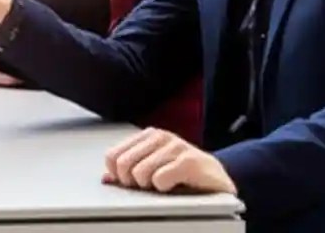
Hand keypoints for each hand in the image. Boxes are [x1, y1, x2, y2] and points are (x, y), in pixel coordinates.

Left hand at [102, 128, 235, 194]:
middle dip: (132, 182)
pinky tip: (175, 185)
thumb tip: (106, 178)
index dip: (118, 175)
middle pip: (123, 164)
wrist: (218, 179)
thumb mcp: (154, 168)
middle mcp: (160, 136)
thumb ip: (130, 170)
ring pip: (140, 173)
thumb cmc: (184, 174)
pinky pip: (159, 180)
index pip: (112, 156)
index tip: (131, 182)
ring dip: (150, 186)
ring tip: (164, 185)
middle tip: (149, 186)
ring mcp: (175, 146)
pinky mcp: (188, 161)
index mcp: (147, 136)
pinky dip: (164, 188)